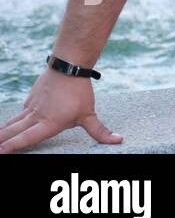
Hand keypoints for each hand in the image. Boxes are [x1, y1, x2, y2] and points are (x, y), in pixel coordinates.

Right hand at [0, 68, 122, 152]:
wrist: (69, 66)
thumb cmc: (80, 92)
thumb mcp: (90, 114)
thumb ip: (100, 131)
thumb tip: (118, 140)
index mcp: (50, 123)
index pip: (29, 138)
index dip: (14, 145)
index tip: (1, 151)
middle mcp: (37, 116)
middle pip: (14, 131)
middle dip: (2, 140)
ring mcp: (32, 107)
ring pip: (14, 122)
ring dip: (3, 131)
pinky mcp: (30, 99)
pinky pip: (20, 112)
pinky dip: (11, 120)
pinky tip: (7, 126)